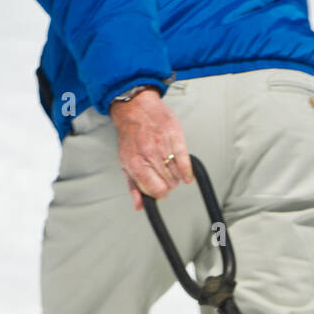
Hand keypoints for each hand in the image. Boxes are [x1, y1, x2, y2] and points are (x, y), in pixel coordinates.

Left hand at [109, 88, 193, 209]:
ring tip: (171, 169)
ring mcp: (163, 147)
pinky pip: (185, 162)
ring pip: (177, 176)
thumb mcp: (126, 163)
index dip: (160, 193)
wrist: (135, 108)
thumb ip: (133, 186)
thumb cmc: (131, 135)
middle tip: (166, 177)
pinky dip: (188, 172)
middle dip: (169, 184)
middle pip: (169, 185)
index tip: (161, 189)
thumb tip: (140, 206)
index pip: (156, 192)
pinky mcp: (174, 138)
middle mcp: (149, 156)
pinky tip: (187, 176)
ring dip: (177, 176)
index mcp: (136, 164)